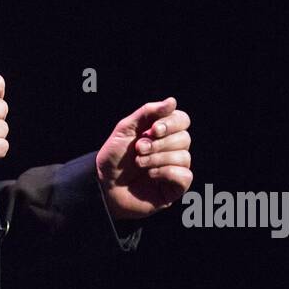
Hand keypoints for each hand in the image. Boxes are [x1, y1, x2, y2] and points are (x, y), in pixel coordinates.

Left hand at [96, 96, 191, 219]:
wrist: (104, 186)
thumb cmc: (114, 157)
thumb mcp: (126, 129)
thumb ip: (148, 113)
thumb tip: (172, 101)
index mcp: (162, 132)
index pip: (182, 120)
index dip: (171, 123)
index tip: (153, 130)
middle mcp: (172, 149)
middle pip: (184, 138)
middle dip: (159, 144)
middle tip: (139, 149)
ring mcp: (174, 168)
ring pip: (184, 157)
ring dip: (158, 158)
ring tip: (139, 163)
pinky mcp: (175, 187)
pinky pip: (184, 176)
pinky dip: (166, 173)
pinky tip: (150, 175)